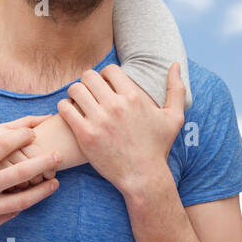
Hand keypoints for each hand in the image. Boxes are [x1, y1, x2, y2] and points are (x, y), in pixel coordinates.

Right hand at [0, 122, 62, 241]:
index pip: (4, 145)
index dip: (22, 135)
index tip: (32, 132)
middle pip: (22, 171)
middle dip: (45, 161)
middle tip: (59, 155)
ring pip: (24, 198)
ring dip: (43, 189)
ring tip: (56, 182)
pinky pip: (12, 213)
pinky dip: (26, 205)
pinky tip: (33, 198)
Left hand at [58, 63, 184, 195]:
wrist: (143, 177)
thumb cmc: (158, 147)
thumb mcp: (174, 118)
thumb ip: (176, 89)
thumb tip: (175, 64)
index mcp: (135, 97)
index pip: (109, 70)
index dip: (105, 75)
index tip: (104, 86)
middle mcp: (117, 106)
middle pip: (89, 76)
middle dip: (88, 82)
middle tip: (89, 92)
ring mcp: (100, 120)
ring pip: (75, 90)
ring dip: (75, 93)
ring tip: (79, 101)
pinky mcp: (85, 134)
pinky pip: (65, 108)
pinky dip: (64, 107)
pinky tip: (71, 112)